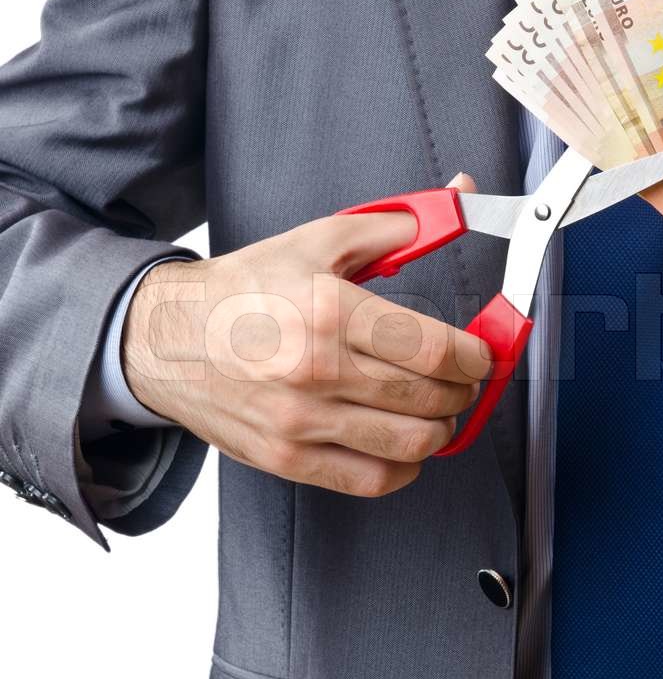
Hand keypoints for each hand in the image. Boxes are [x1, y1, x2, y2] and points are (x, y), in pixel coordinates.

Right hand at [122, 175, 492, 495]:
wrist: (166, 336)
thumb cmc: (247, 289)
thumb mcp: (320, 240)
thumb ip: (399, 224)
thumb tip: (463, 197)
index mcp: (328, 310)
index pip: (433, 350)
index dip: (474, 358)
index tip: (480, 355)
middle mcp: (315, 369)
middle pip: (429, 399)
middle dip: (462, 391)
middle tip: (461, 380)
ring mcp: (299, 420)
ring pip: (410, 445)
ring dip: (440, 430)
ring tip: (435, 410)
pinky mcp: (285, 457)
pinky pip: (372, 480)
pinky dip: (404, 468)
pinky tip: (402, 445)